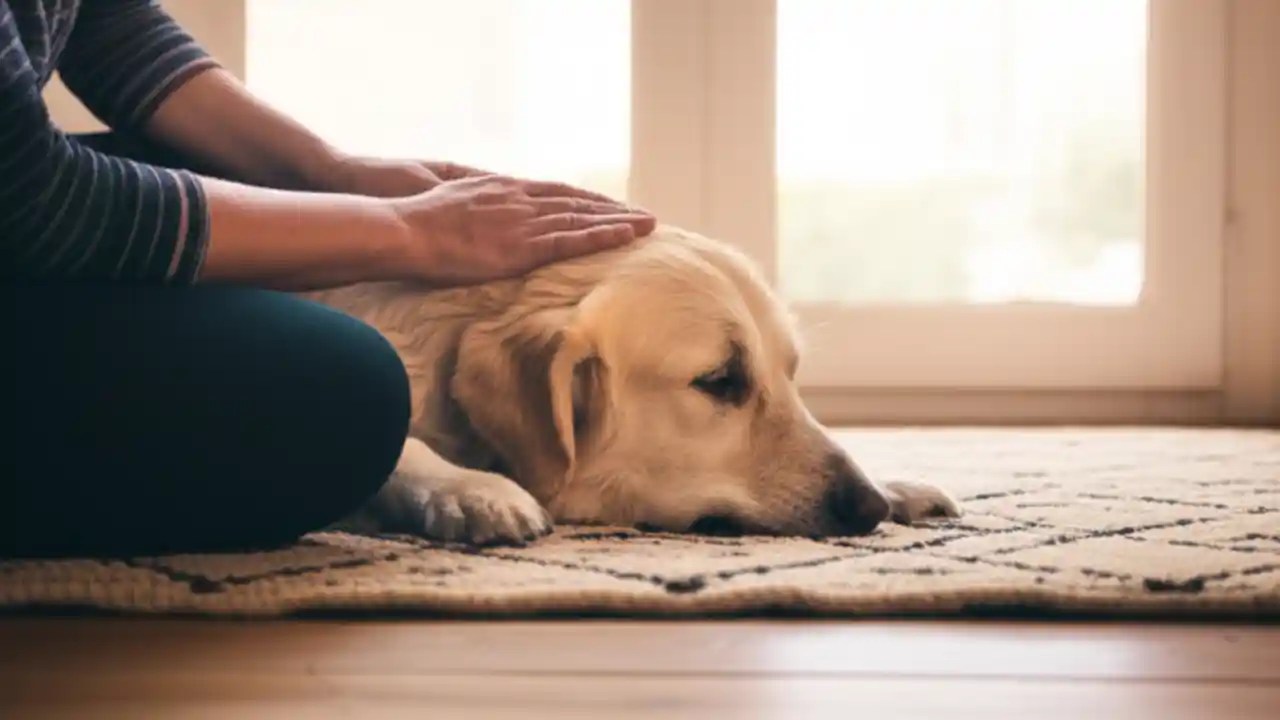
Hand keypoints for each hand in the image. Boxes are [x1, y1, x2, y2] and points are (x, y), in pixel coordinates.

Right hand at [388, 174, 655, 286]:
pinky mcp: (524, 246)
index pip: (554, 192)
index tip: (607, 203)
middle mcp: (520, 200)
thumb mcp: (450, 206)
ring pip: (582, 217)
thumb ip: (473, 211)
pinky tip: (627, 236)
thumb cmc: (416, 224)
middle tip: (640, 214)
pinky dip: (604, 235)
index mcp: (502, 189)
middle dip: (610, 208)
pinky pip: (573, 239)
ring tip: (648, 224)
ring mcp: (524, 222)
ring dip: (618, 220)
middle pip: (576, 201)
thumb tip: (477, 224)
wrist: (404, 229)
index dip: (583, 198)